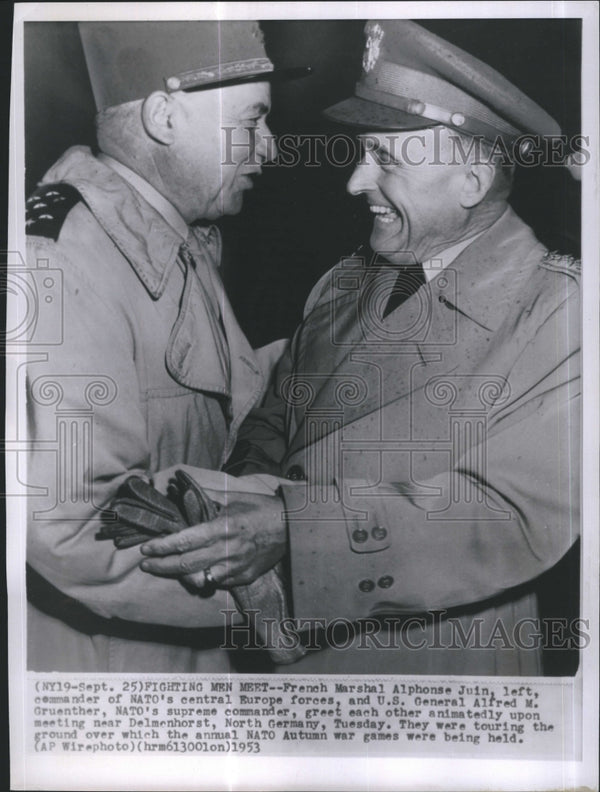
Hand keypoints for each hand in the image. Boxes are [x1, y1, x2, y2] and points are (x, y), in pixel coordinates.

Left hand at [140, 491, 287, 586]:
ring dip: (180, 576)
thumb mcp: (233, 497)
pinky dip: (204, 577)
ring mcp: (235, 567)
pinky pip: (217, 582)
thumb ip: (205, 494)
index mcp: (222, 527)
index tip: (146, 549)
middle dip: (162, 566)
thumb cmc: (260, 509)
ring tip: (168, 569)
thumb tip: (181, 484)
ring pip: (199, 579)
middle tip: (147, 564)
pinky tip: (196, 571)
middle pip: (186, 565)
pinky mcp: (243, 577)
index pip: (184, 541)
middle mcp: (226, 550)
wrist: (291, 528)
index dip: (162, 547)